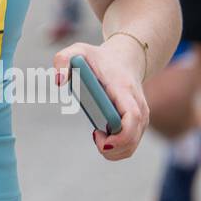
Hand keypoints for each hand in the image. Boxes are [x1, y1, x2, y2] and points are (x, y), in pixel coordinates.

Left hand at [54, 37, 148, 161]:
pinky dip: (116, 148)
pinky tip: (103, 135)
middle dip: (112, 148)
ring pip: (132, 145)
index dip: (119, 134)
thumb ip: (63, 59)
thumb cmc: (98, 57)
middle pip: (133, 138)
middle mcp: (139, 105)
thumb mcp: (78, 50)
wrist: (125, 59)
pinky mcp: (139, 124)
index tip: (98, 135)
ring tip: (97, 135)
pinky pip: (130, 144)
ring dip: (114, 150)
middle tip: (95, 137)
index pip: (133, 117)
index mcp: (125, 90)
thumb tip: (59, 81)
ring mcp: (142, 116)